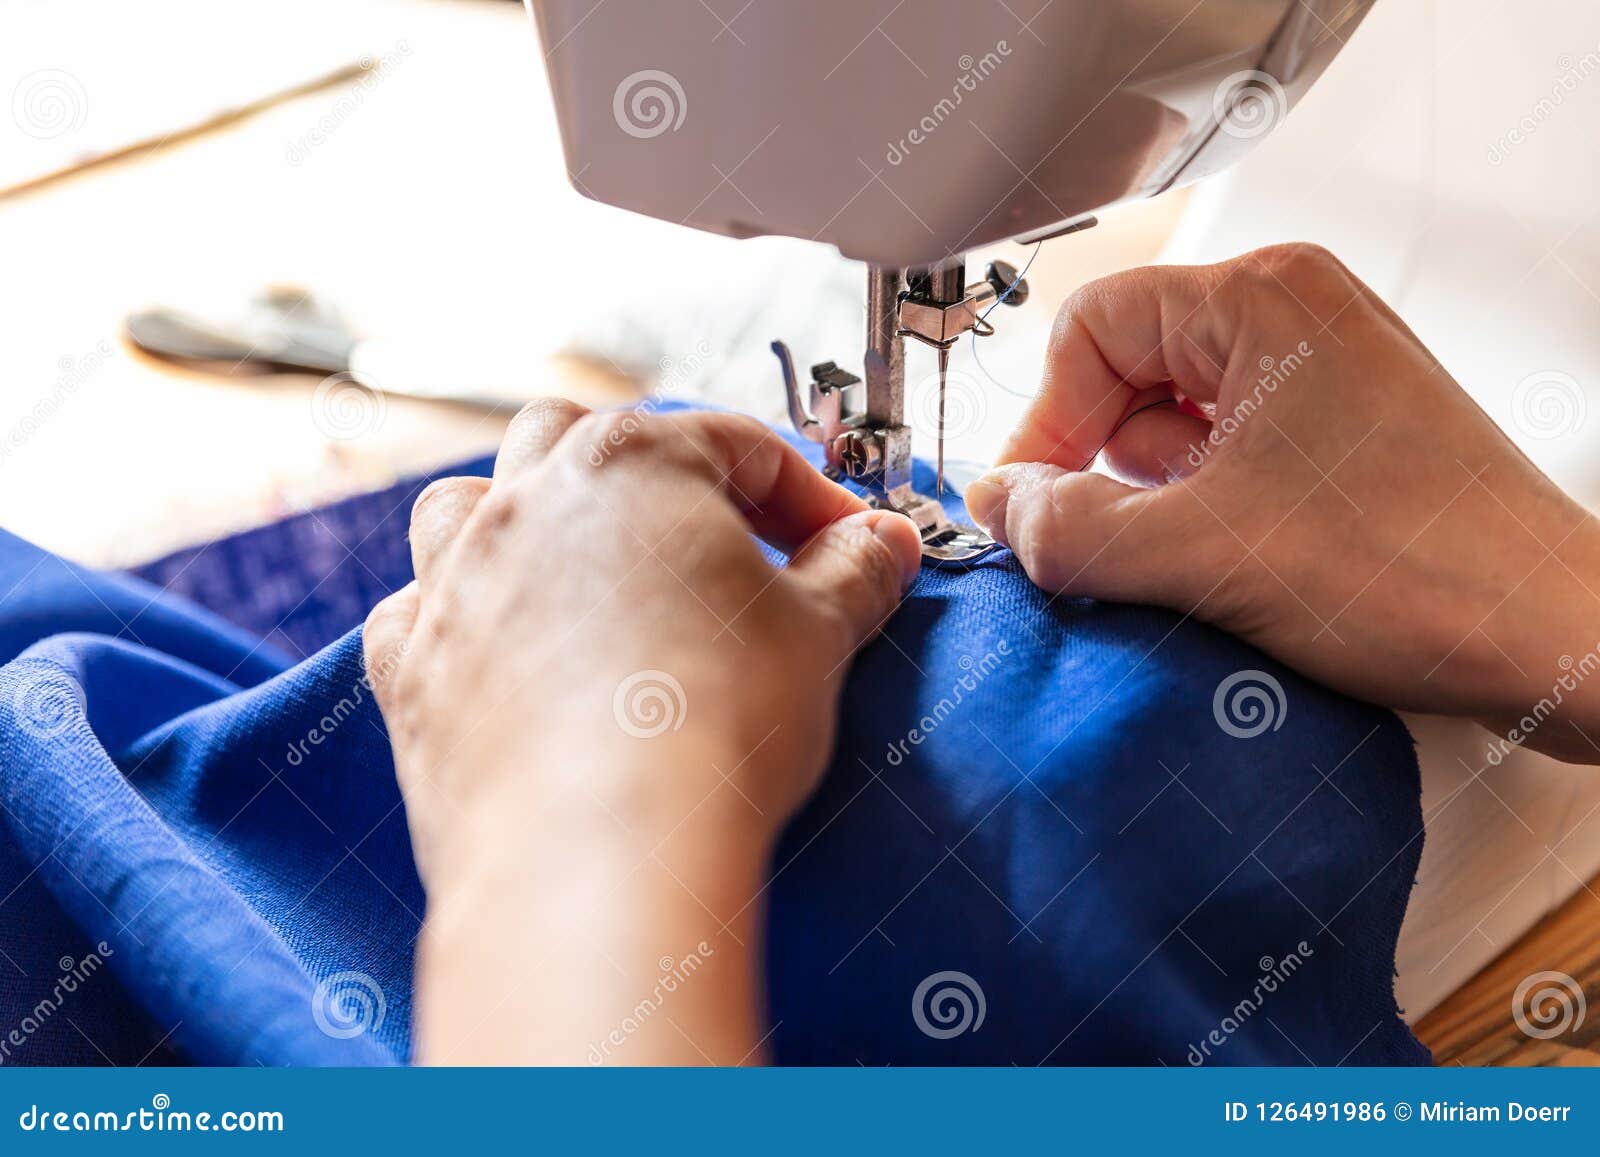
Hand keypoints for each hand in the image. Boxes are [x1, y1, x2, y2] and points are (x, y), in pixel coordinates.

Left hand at [362, 400, 919, 1061]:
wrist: (596, 853)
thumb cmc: (714, 722)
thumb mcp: (819, 636)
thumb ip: (855, 572)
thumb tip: (884, 541)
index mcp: (632, 463)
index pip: (738, 446)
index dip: (810, 496)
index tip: (849, 549)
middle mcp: (525, 500)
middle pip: (578, 436)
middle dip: (648, 474)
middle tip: (713, 543)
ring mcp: (452, 580)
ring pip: (467, 502)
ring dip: (523, 517)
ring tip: (585, 573)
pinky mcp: (411, 669)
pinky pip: (417, 609)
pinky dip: (458, 614)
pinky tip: (504, 650)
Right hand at [966, 244, 1599, 763]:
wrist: (1554, 636)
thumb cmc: (1419, 572)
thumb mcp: (1203, 554)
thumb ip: (1069, 528)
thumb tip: (994, 507)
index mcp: (1262, 299)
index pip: (1088, 328)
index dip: (1044, 422)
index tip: (1034, 508)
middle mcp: (1293, 317)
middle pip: (1126, 375)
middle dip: (1111, 472)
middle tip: (1133, 545)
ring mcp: (1321, 377)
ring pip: (1173, 429)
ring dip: (1161, 506)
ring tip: (1213, 563)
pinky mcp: (1338, 437)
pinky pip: (1226, 461)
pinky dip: (1206, 519)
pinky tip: (1241, 570)